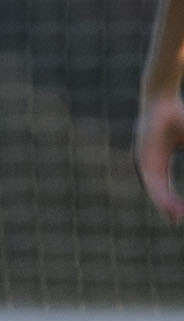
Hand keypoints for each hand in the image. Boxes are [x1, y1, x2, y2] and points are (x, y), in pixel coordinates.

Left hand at [134, 94, 183, 223]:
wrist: (162, 100)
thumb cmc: (179, 118)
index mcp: (158, 160)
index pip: (166, 185)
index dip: (174, 199)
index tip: (181, 212)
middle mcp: (147, 162)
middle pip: (157, 190)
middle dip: (168, 206)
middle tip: (177, 220)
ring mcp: (142, 160)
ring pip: (153, 188)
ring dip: (164, 204)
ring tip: (175, 217)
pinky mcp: (141, 157)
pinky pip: (150, 180)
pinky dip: (160, 193)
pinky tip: (168, 204)